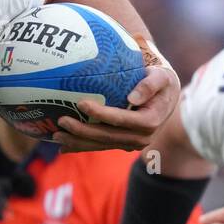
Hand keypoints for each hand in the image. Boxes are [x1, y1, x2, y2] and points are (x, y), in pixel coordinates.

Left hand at [50, 62, 179, 152]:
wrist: (167, 97)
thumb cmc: (162, 80)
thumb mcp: (162, 76)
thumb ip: (150, 84)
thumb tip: (132, 97)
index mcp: (149, 121)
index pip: (121, 119)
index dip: (100, 113)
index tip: (81, 103)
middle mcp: (140, 138)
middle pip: (106, 136)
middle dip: (82, 131)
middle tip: (62, 121)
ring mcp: (131, 144)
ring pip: (101, 145)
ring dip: (77, 142)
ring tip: (56, 136)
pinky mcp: (122, 144)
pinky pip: (100, 146)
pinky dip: (81, 146)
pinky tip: (63, 147)